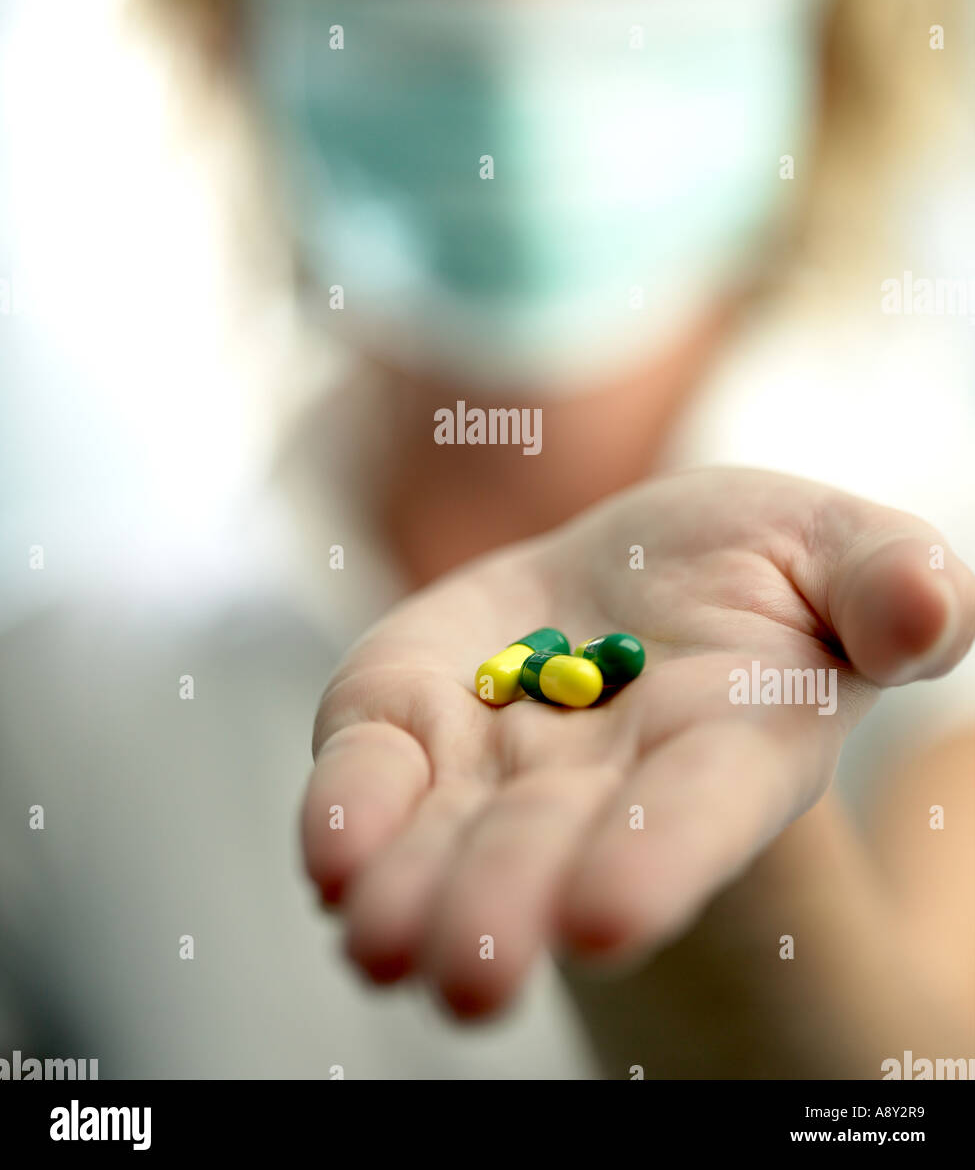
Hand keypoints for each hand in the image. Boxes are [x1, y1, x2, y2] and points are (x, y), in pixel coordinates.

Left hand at [301, 468, 974, 1015]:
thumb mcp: (835, 545)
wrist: (634, 574)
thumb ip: (884, 579)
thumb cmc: (758, 567)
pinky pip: (372, 772)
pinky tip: (333, 855)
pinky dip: (350, 810)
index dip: (657, 862)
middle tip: (466, 975)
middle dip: (506, 908)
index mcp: (729, 746)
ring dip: (409, 895)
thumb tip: (927, 612)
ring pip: (446, 843)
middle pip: (551, 854)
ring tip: (374, 941)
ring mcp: (497, 762)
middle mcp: (605, 786)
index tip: (605, 921)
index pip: (698, 814)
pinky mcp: (409, 717)